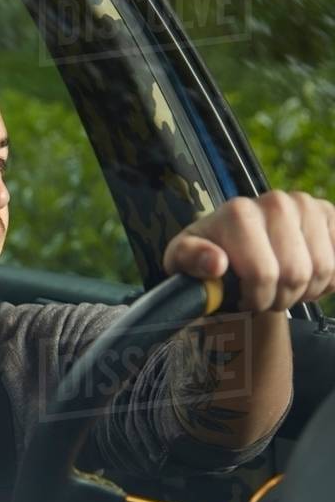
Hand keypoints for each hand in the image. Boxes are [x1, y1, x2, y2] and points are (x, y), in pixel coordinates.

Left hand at [163, 191, 334, 311]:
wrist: (233, 243)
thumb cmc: (205, 255)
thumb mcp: (181, 260)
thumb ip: (190, 260)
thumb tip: (216, 262)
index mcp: (239, 212)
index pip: (263, 274)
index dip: (256, 299)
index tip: (243, 300)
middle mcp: (276, 201)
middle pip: (296, 274)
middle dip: (279, 298)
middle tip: (264, 296)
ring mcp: (307, 204)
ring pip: (323, 271)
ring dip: (303, 291)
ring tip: (281, 286)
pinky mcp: (329, 214)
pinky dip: (326, 280)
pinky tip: (303, 275)